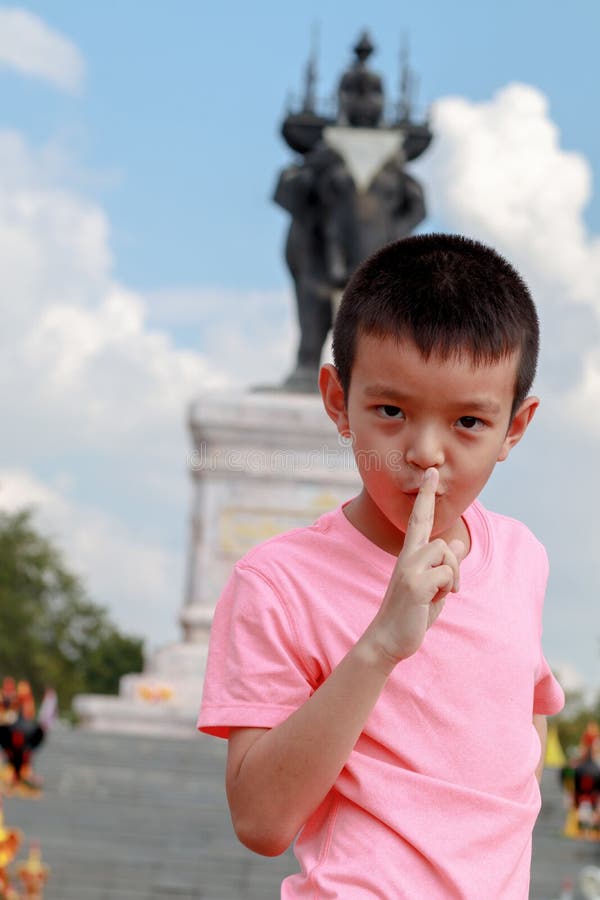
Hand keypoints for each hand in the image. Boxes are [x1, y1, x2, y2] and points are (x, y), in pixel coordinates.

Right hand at [360, 468, 465, 671]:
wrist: (389, 640)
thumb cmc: (412, 613)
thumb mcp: (433, 587)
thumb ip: (444, 566)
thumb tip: (459, 544)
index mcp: (411, 555)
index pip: (419, 520)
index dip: (425, 497)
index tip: (431, 473)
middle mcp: (407, 557)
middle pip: (432, 530)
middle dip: (436, 522)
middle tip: (434, 498)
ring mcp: (409, 569)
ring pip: (446, 552)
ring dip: (453, 575)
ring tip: (441, 594)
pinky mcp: (414, 584)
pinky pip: (446, 575)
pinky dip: (448, 589)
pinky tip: (434, 601)